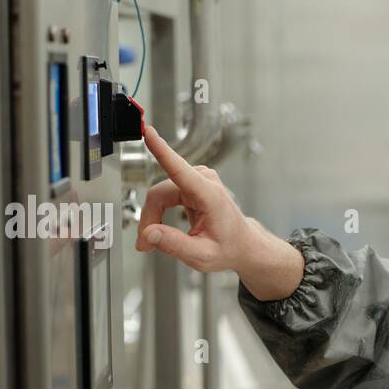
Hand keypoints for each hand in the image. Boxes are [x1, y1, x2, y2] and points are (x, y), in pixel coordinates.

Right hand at [137, 123, 258, 273]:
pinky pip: (163, 196)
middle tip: (146, 245)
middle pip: (159, 194)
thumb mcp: (202, 256)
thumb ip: (174, 245)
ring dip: (153, 218)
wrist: (242, 244)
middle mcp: (203, 181)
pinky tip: (160, 230)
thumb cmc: (228, 248)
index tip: (149, 132)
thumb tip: (150, 233)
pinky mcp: (190, 183)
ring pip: (158, 195)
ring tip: (154, 241)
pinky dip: (158, 215)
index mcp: (209, 195)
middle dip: (149, 220)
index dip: (161, 150)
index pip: (180, 170)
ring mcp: (197, 179)